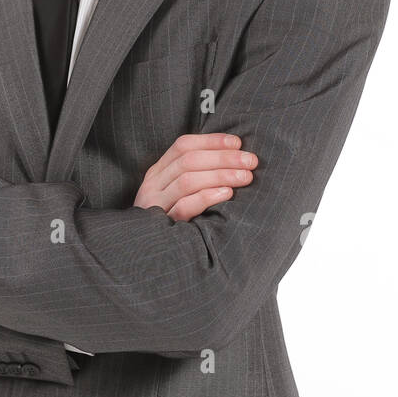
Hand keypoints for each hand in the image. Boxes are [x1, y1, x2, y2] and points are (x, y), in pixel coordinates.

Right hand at [134, 133, 257, 221]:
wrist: (147, 255)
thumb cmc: (172, 218)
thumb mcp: (174, 192)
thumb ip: (194, 174)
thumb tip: (233, 154)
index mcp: (157, 172)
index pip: (183, 146)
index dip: (211, 141)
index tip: (238, 142)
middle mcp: (153, 185)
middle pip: (189, 161)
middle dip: (223, 157)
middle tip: (250, 161)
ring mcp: (156, 205)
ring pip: (187, 181)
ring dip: (221, 175)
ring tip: (245, 176)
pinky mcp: (164, 226)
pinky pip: (185, 207)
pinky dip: (207, 197)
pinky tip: (228, 194)